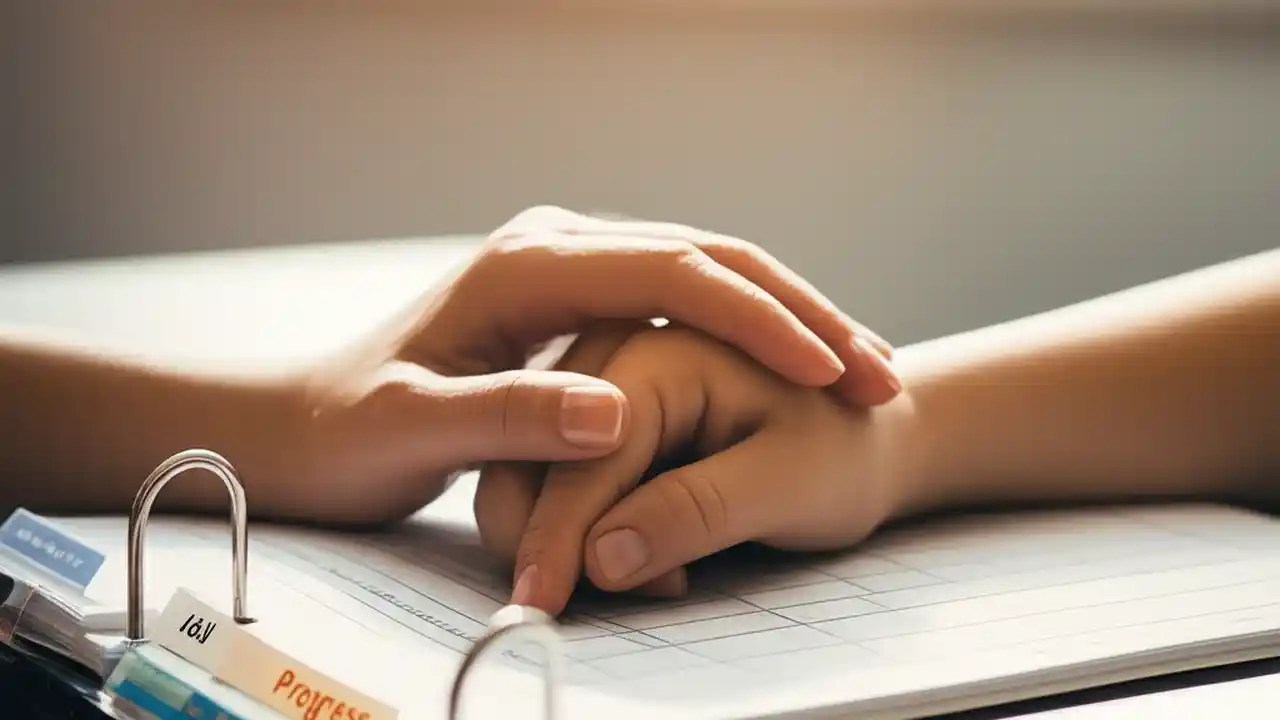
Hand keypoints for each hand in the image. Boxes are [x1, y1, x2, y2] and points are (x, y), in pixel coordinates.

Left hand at [282, 207, 898, 522]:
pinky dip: (754, 330)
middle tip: (880, 374)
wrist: (304, 424)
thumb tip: (613, 412)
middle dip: (803, 314)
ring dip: (792, 320)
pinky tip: (798, 366)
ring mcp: (572, 266)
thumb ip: (507, 418)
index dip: (761, 318)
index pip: (674, 271)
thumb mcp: (414, 431)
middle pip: (711, 259)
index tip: (831, 367)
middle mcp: (558, 245)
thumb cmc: (350, 432)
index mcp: (528, 263)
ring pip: (711, 274)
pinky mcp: (580, 299)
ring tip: (863, 371)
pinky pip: (691, 301)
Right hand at [474, 325, 918, 614]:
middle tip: (608, 601)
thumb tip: (599, 558)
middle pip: (545, 455)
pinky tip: (662, 562)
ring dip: (577, 539)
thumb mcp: (786, 485)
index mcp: (663, 349)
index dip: (557, 533)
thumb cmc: (845, 455)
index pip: (587, 452)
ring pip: (547, 473)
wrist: (873, 443)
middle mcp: (623, 353)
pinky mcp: (614, 425)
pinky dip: (595, 532)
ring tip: (670, 579)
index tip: (539, 603)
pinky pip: (573, 483)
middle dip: (555, 536)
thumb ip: (695, 513)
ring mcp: (613, 387)